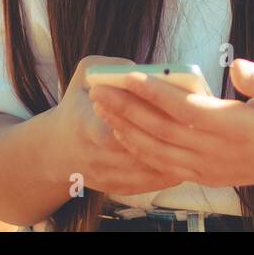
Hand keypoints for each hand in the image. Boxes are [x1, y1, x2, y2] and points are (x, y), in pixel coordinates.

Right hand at [50, 55, 190, 195]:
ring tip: (196, 149)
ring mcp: (103, 175)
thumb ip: (108, 66)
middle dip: (163, 142)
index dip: (137, 120)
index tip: (165, 109)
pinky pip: (144, 185)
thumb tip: (141, 69)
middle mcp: (92, 155)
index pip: (112, 128)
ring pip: (143, 173)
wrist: (57, 148)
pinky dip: (165, 177)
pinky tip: (185, 164)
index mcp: (82, 124)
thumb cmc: (78, 104)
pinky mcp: (114, 188)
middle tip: (192, 132)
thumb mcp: (83, 76)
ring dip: (171, 162)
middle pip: (134, 153)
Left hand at [87, 58, 253, 189]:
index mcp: (238, 127)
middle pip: (164, 132)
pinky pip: (166, 166)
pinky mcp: (207, 175)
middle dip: (128, 111)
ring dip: (127, 131)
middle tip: (100, 90)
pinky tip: (123, 135)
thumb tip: (236, 65)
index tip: (130, 78)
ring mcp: (211, 167)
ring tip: (103, 109)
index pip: (187, 110)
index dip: (156, 95)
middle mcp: (220, 152)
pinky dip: (141, 151)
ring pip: (159, 152)